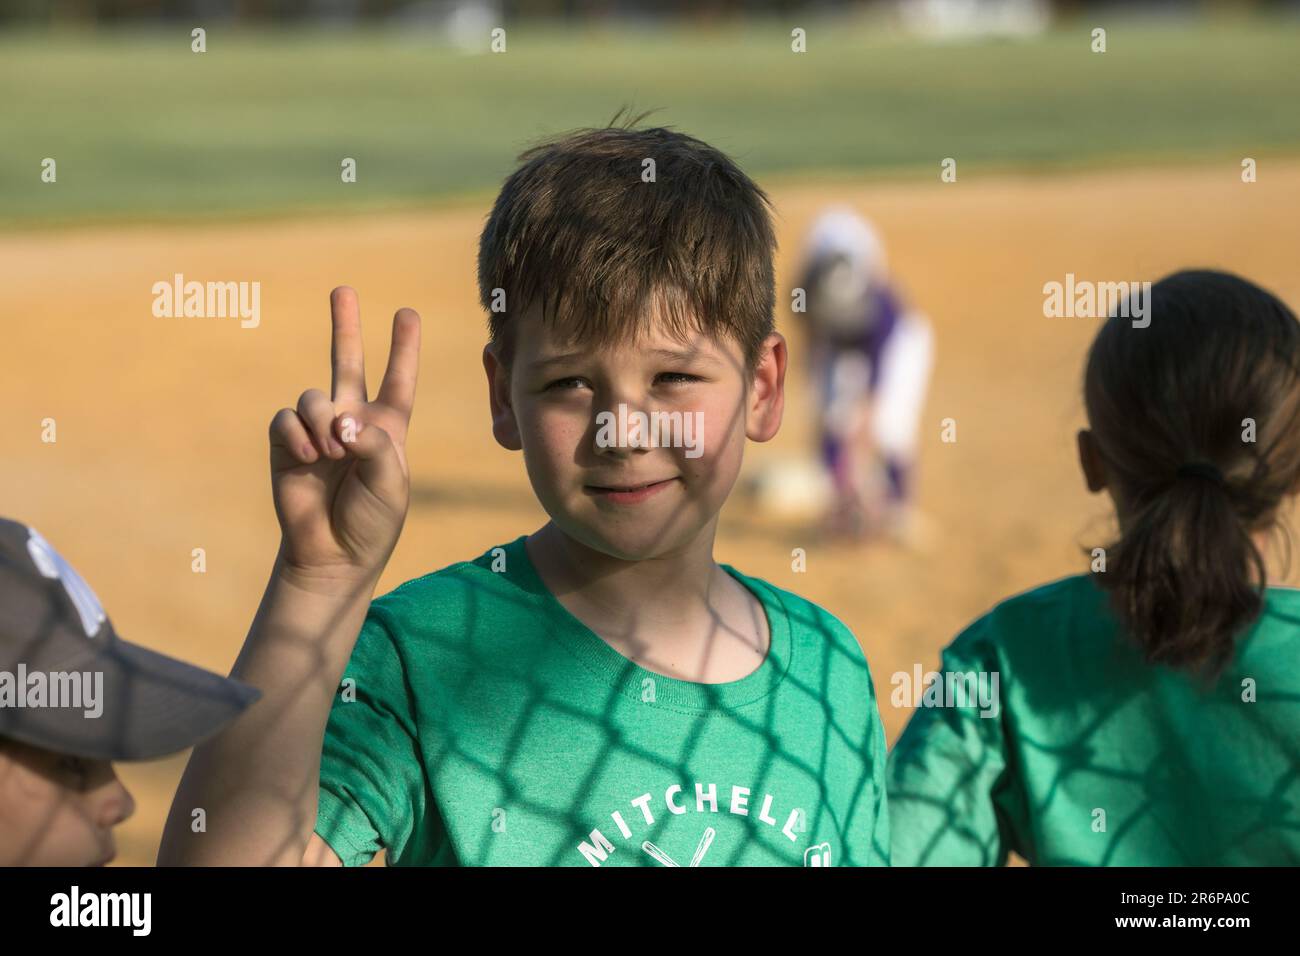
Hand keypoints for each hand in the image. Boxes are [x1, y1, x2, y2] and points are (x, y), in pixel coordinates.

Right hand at [268, 287, 420, 581]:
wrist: (334, 553)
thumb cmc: (372, 519)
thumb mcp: (391, 480)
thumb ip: (373, 442)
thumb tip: (338, 420)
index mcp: (388, 427)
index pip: (399, 379)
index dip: (403, 347)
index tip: (407, 312)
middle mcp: (352, 421)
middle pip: (348, 362)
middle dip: (344, 325)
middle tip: (342, 289)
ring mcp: (317, 430)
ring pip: (313, 395)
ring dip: (323, 421)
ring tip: (332, 454)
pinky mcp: (286, 443)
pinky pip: (286, 418)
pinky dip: (298, 435)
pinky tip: (310, 458)